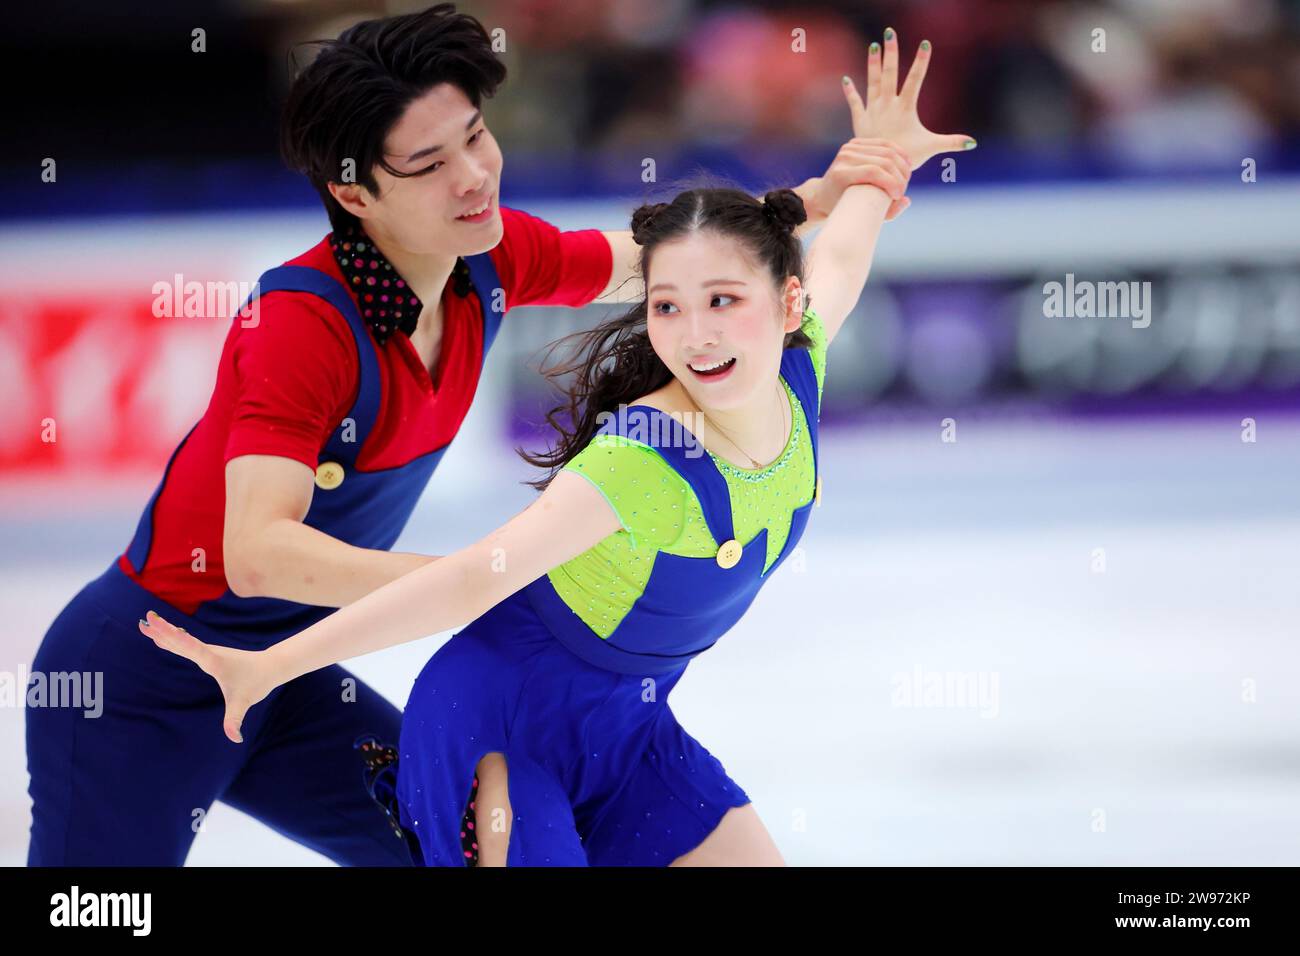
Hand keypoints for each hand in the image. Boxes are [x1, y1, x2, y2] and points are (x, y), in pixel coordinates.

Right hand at [138, 609, 276, 743]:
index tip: (159, 627)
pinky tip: (163, 636)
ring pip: (182, 640)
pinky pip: (186, 644)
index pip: (190, 647)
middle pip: (182, 640)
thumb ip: (235, 720)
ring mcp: (209, 651)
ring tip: (146, 623)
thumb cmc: (257, 683)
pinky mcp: (209, 653)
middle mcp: (209, 652)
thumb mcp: (245, 703)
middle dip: (163, 630)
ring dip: (165, 631)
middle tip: (145, 620)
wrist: (270, 666)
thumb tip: (235, 739)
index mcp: (213, 661)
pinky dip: (172, 639)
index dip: (173, 637)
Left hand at [802, 138, 913, 225]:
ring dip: (902, 164)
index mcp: (841, 174)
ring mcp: (849, 148)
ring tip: (906, 179)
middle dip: (900, 175)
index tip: (899, 196)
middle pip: (883, 160)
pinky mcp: (855, 143)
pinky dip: (898, 152)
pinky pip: (883, 143)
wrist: (823, 195)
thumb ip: (887, 212)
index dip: (892, 183)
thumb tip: (907, 200)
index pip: (873, 172)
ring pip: (886, 150)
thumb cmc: (842, 209)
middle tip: (903, 189)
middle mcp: (844, 157)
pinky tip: (906, 163)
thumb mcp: (861, 216)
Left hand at [842, 28, 975, 170]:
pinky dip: (850, 91)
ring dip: (872, 64)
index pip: (915, 80)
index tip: (925, 43)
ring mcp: (873, 111)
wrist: (879, 172)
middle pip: (890, 74)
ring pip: (872, 82)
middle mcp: (888, 106)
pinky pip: (855, 103)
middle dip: (891, 52)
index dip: (921, 62)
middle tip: (889, 32)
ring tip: (873, 45)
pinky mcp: (861, 121)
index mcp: (905, 109)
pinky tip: (845, 79)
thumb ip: (951, 142)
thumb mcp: (931, 147)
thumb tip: (973, 143)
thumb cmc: (907, 158)